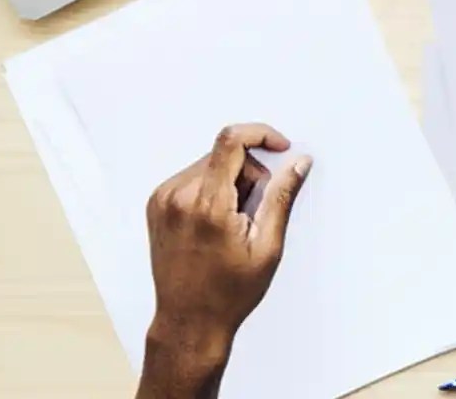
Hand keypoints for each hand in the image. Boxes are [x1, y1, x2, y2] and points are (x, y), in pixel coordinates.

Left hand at [144, 124, 312, 364]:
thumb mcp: (267, 246)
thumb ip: (281, 197)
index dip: (261, 134)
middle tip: (254, 210)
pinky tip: (216, 221)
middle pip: (224, 154)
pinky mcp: (156, 204)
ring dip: (230, 181)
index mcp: (208, 206)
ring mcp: (163, 200)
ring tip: (234, 222)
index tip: (279, 146)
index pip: (231, 141)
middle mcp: (179, 197)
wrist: (189, 320)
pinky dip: (211, 189)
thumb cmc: (228, 292)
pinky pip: (191, 178)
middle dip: (249, 171)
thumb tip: (298, 163)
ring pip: (208, 164)